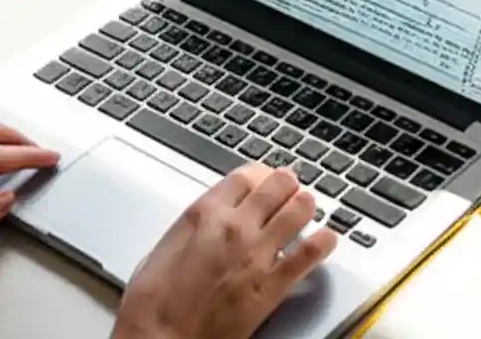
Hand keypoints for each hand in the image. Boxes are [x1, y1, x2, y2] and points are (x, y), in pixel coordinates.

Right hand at [112, 164, 337, 338]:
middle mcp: (235, 226)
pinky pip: (310, 253)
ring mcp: (257, 253)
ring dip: (305, 205)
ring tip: (307, 206)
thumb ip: (192, 229)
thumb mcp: (162, 249)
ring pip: (299, 209)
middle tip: (289, 188)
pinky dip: (324, 242)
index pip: (244, 176)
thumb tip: (205, 225)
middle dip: (286, 185)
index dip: (258, 175)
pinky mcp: (273, 284)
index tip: (263, 179)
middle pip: (277, 185)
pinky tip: (327, 238)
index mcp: (204, 214)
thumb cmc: (153, 304)